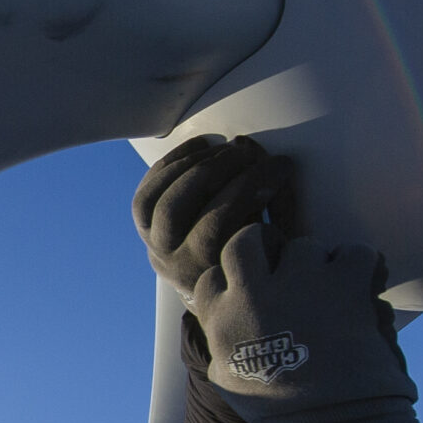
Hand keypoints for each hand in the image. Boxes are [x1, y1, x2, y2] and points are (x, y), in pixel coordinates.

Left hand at [133, 134, 293, 300]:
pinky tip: (205, 145)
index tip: (280, 165)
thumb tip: (274, 166)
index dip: (249, 187)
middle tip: (250, 152)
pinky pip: (148, 186)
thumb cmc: (254, 257)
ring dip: (192, 164)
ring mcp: (152, 241)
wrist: (215, 278)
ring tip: (229, 148)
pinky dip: (175, 159)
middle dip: (214, 171)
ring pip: (154, 198)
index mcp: (203, 272)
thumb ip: (277, 214)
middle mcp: (170, 260)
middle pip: (176, 209)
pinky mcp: (142, 221)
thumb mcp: (273, 248)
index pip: (216, 226)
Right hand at [191, 226, 422, 422]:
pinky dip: (363, 268)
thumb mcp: (230, 381)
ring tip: (334, 291)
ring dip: (321, 265)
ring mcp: (297, 284)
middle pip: (246, 240)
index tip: (257, 293)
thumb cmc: (284, 415)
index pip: (212, 275)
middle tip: (290, 268)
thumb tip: (217, 323)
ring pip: (304, 245)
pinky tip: (363, 290)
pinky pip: (355, 252)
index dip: (236, 279)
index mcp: (221, 320)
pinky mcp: (342, 284)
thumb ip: (221, 344)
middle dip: (267, 248)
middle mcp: (252, 295)